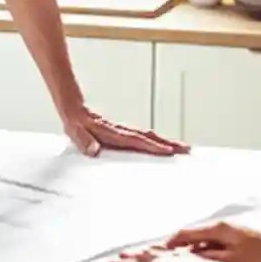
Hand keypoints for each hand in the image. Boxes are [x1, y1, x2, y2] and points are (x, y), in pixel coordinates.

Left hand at [61, 106, 189, 156]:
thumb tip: (94, 150)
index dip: (153, 147)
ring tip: (182, 148)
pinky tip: (162, 147)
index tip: (169, 151)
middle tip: (187, 150)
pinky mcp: (123, 133)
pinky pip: (144, 137)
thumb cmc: (75, 124)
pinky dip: (156, 141)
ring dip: (166, 142)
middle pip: (150, 137)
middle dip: (169, 144)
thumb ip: (84, 141)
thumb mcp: (75, 133)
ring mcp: (124, 132)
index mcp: (112, 133)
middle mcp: (122, 131)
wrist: (73, 110)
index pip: (137, 141)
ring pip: (149, 137)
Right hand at [166, 222, 260, 261]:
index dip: (172, 241)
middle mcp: (225, 226)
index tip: (160, 249)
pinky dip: (208, 251)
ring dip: (195, 249)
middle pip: (195, 235)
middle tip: (169, 255)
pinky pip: (217, 244)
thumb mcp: (232, 261)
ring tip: (186, 261)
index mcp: (220, 228)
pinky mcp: (241, 239)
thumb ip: (209, 258)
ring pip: (206, 240)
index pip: (187, 232)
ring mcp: (234, 232)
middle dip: (181, 245)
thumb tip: (190, 257)